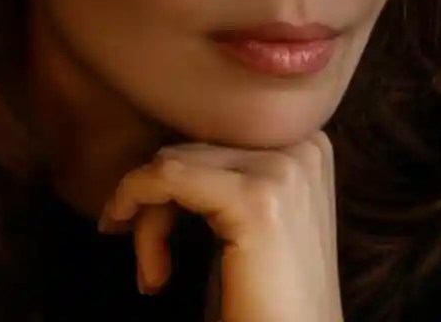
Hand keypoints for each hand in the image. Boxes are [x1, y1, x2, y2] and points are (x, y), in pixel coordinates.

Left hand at [99, 131, 342, 321]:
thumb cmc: (265, 303)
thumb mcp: (246, 223)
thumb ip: (221, 176)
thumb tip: (159, 152)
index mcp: (305, 143)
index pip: (210, 138)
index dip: (172, 182)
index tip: (144, 226)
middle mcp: (303, 144)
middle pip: (189, 148)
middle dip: (156, 205)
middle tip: (152, 268)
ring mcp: (284, 169)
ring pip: (171, 162)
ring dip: (148, 220)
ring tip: (155, 277)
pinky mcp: (257, 200)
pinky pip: (164, 176)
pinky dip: (135, 208)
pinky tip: (151, 271)